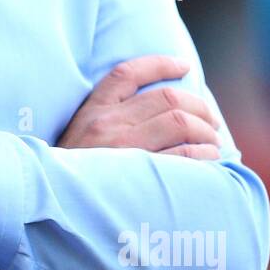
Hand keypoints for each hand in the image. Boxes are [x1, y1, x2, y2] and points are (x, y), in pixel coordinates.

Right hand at [56, 55, 221, 159]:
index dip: (160, 65)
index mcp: (92, 111)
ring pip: (180, 122)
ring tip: (213, 141)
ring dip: (205, 130)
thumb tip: (152, 113)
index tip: (184, 66)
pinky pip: (183, 155)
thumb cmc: (71, 175)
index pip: (128, 73)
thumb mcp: (77, 138)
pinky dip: (203, 153)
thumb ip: (105, 122)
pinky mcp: (137, 174)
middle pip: (167, 98)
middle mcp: (107, 124)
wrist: (56, 204)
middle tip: (210, 120)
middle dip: (198, 106)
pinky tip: (209, 158)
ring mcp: (123, 149)